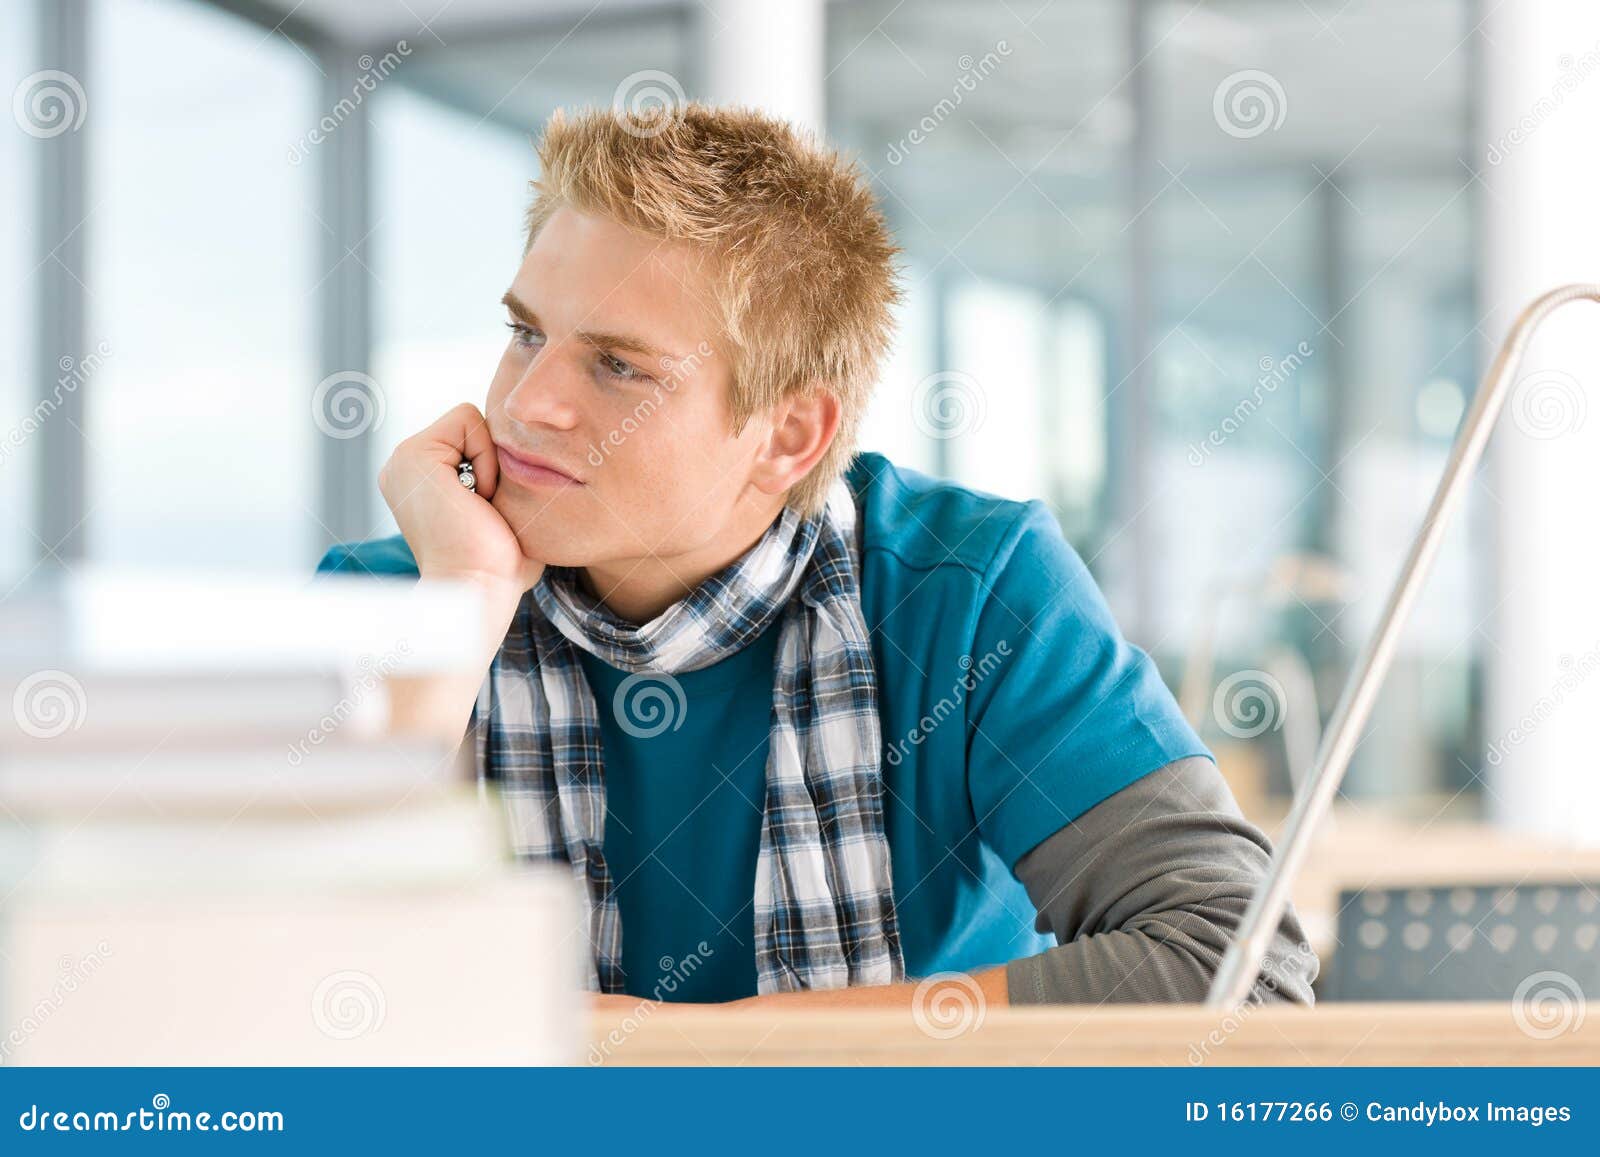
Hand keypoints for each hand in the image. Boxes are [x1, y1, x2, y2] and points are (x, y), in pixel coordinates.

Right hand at [378, 403, 544, 594]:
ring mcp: (403, 459)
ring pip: (473, 421)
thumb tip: (538, 453)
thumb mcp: (505, 510)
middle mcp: (405, 467)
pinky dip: (485, 459)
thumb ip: (506, 477)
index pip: (474, 436)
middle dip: (494, 463)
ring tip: (478, 506)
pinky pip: (469, 420)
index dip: (497, 467)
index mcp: (422, 479)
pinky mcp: (412, 455)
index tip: (487, 511)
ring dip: (491, 464)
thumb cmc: (500, 564)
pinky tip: (474, 499)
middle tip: (484, 510)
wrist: (481, 590)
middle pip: (475, 426)